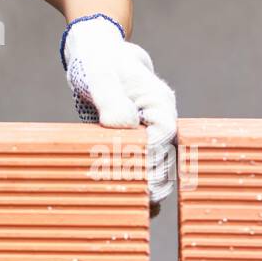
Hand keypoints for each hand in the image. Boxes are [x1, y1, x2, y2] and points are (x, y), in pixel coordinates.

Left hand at [60, 15, 177, 202]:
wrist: (97, 53)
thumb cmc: (99, 60)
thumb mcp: (99, 73)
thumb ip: (110, 96)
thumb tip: (121, 125)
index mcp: (159, 103)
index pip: (163, 138)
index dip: (150, 159)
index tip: (133, 177)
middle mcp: (160, 120)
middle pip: (164, 158)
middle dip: (150, 180)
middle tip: (132, 202)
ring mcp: (150, 131)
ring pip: (157, 166)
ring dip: (146, 186)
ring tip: (130, 208)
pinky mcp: (136, 140)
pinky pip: (141, 164)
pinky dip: (135, 181)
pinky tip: (122, 198)